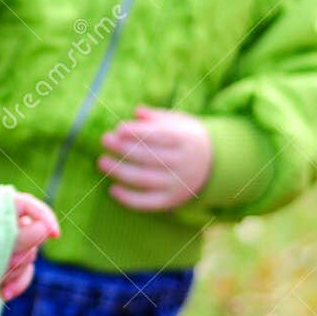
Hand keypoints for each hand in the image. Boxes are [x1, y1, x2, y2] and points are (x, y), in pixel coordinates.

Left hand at [0, 191, 59, 301]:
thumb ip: (15, 235)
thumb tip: (43, 229)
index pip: (28, 206)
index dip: (44, 217)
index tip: (54, 235)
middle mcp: (1, 226)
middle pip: (31, 238)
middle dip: (21, 256)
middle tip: (3, 267)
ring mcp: (1, 247)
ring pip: (27, 259)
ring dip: (16, 273)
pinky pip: (19, 274)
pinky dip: (15, 284)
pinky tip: (2, 293)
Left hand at [98, 106, 212, 211]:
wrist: (215, 166)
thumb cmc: (186, 138)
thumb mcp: (179, 122)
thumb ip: (157, 117)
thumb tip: (137, 112)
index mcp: (186, 140)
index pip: (160, 136)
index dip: (138, 133)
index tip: (119, 128)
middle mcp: (183, 163)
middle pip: (149, 157)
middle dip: (124, 149)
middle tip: (105, 140)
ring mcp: (178, 184)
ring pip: (145, 179)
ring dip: (120, 171)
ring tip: (102, 161)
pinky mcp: (172, 200)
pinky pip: (148, 202)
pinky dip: (129, 199)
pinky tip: (113, 190)